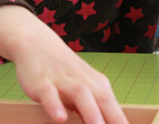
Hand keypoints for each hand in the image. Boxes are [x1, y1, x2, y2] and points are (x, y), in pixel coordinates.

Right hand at [13, 41, 127, 123]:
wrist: (36, 43)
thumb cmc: (63, 72)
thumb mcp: (82, 88)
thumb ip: (93, 108)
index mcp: (97, 85)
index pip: (113, 107)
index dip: (121, 122)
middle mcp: (84, 81)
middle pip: (103, 99)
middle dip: (113, 119)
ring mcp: (63, 80)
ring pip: (81, 95)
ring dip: (91, 113)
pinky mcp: (42, 82)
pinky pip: (50, 94)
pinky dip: (55, 105)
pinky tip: (59, 118)